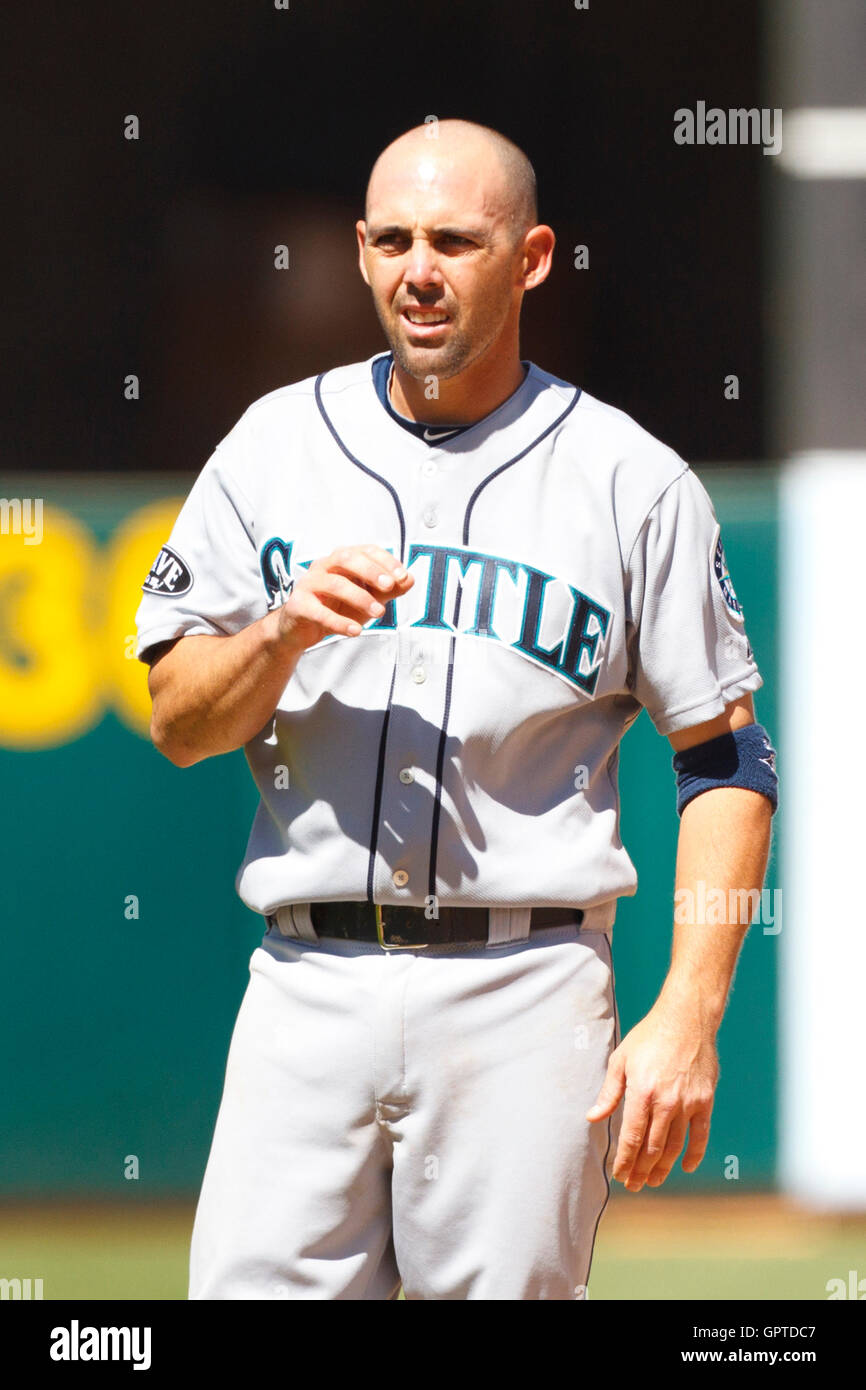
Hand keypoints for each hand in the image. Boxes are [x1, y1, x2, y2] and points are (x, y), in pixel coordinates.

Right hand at [275, 544, 413, 653]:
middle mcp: (324, 566)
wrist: (301, 630)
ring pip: (335, 584)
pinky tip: (356, 631)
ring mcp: (309, 584)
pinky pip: (319, 612)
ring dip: (360, 598)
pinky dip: (339, 622)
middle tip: (389, 586)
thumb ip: (388, 590)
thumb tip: (410, 579)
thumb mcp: (368, 599)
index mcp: (341, 559)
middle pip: (347, 558)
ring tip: (379, 613)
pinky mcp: (299, 605)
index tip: (402, 577)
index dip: (385, 561)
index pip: (365, 551)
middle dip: (371, 571)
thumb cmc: (336, 608)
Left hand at [586, 999, 718, 1191]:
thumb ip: (609, 1092)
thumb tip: (592, 1117)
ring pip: (674, 1146)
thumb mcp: (621, 1059)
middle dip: (640, 1170)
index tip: (619, 1175)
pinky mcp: (705, 1101)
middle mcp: (666, 1102)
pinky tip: (685, 1167)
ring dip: (663, 1168)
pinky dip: (694, 1155)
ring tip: (653, 1180)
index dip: (624, 1160)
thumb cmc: (649, 1037)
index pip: (631, 1137)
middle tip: (634, 1184)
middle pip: (652, 1148)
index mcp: (641, 1092)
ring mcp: (688, 1103)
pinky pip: (700, 1135)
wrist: (686, 1019)